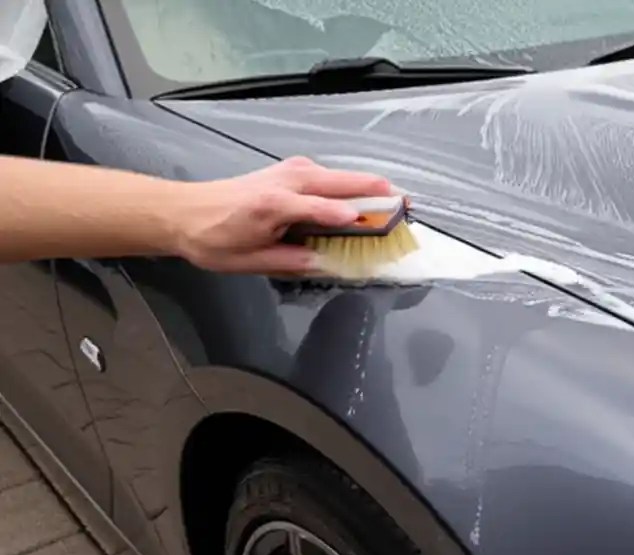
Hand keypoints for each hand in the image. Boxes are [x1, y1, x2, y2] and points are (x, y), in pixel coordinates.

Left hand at [171, 156, 393, 273]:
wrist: (183, 211)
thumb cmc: (213, 240)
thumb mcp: (250, 261)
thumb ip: (291, 262)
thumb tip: (327, 264)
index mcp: (274, 204)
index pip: (321, 208)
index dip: (350, 215)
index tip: (377, 222)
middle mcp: (288, 180)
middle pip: (342, 182)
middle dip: (377, 192)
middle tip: (408, 207)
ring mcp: (292, 170)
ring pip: (341, 176)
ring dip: (370, 187)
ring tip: (396, 204)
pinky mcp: (293, 170)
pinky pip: (332, 177)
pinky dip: (353, 186)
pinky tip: (368, 199)